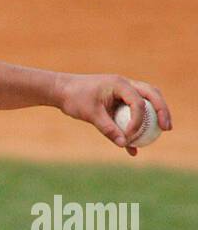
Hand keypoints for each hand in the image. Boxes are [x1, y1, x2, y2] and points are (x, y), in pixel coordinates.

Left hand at [55, 73, 171, 155]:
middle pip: (152, 95)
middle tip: (167, 128)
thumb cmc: (75, 98)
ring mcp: (123, 91)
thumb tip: (124, 144)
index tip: (130, 136)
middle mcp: (125, 85)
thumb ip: (108, 129)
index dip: (138, 121)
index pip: (138, 102)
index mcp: (120, 85)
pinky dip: (137, 123)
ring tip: (163, 129)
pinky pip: (132, 110)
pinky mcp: (118, 99)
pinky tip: (135, 143)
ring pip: (146, 100)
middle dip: (163, 111)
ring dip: (155, 114)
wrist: (62, 91)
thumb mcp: (91, 115)